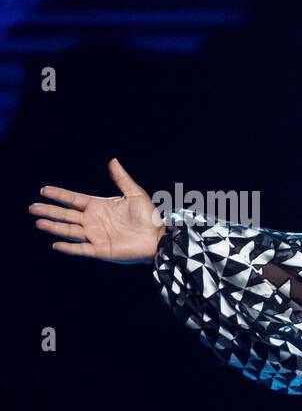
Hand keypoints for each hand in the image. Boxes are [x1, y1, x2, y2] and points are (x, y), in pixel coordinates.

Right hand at [30, 159, 163, 263]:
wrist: (159, 237)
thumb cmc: (149, 216)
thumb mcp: (135, 194)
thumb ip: (121, 179)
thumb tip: (113, 160)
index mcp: (99, 207)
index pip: (74, 199)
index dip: (59, 195)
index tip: (44, 190)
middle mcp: (93, 221)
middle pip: (66, 215)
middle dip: (49, 211)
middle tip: (32, 207)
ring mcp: (96, 236)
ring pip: (69, 231)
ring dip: (54, 227)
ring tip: (39, 222)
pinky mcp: (101, 250)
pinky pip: (81, 249)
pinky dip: (69, 247)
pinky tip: (56, 244)